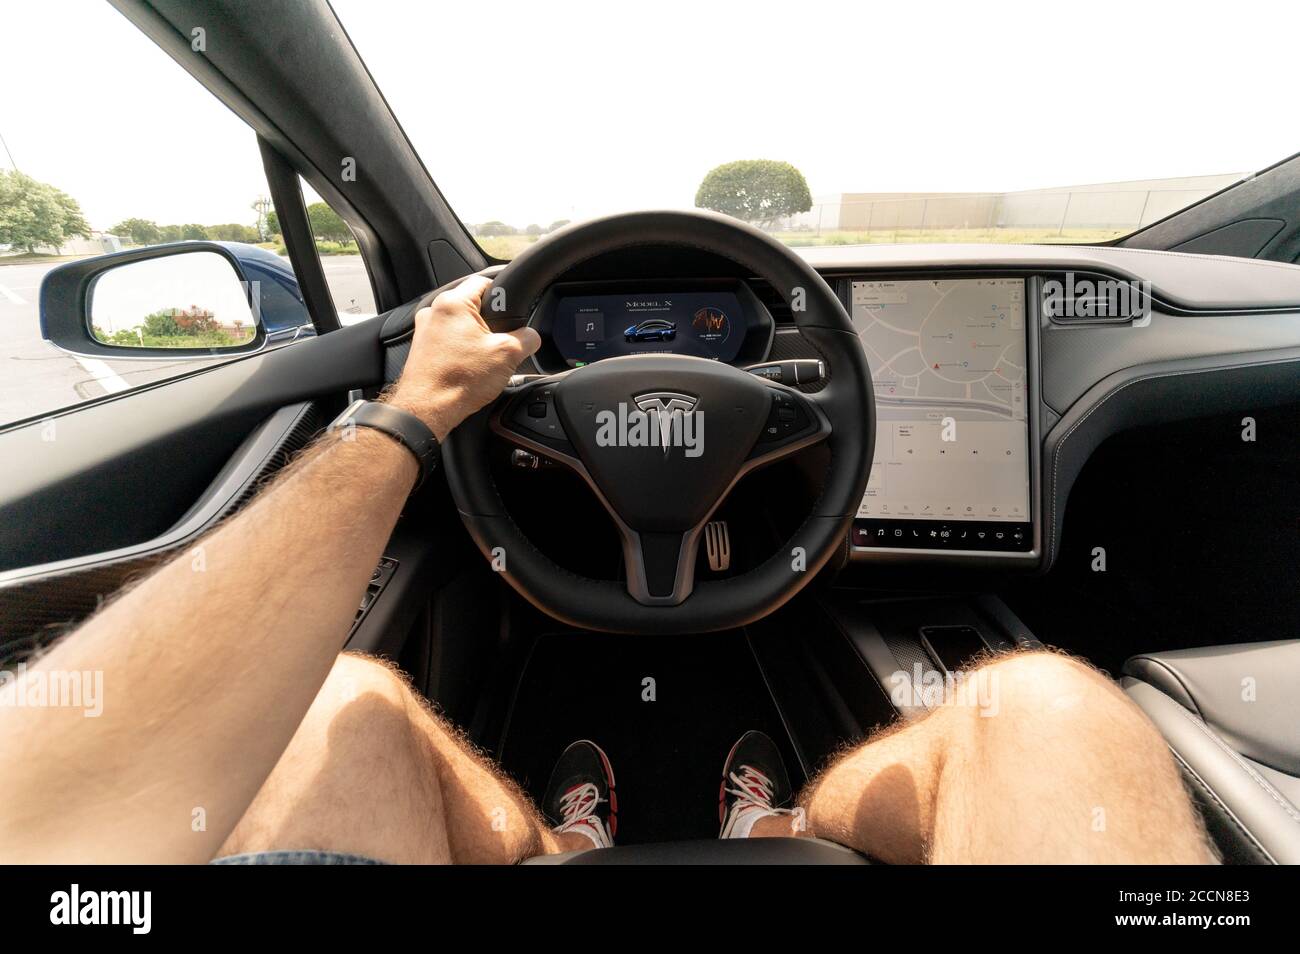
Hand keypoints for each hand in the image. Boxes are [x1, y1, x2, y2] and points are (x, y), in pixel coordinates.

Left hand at [386, 274, 540, 439]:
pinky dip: (462, 351)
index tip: (512, 310)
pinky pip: (449, 341)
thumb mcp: (508, 355)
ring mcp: (425, 331)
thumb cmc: (457, 381)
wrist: (427, 410)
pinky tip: (471, 369)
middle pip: (473, 305)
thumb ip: (527, 338)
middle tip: (502, 342)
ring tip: (486, 360)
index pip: (484, 281)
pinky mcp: (423, 349)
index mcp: (453, 304)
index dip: (504, 294)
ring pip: (461, 325)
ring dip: (476, 338)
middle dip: (491, 322)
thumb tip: (532, 337)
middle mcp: (434, 312)